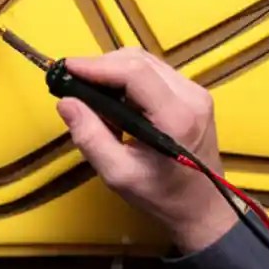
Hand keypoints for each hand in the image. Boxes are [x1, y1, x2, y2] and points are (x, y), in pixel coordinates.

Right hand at [56, 48, 235, 253]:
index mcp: (176, 118)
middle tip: (76, 85)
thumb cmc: (162, 197)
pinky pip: (155, 72)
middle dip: (102, 67)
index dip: (97, 66)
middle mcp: (191, 96)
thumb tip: (66, 102)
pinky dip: (130, 79)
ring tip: (95, 96)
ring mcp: (196, 92)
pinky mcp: (194, 94)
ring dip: (115, 71)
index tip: (67, 68)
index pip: (134, 73)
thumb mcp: (119, 175)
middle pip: (139, 61)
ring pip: (146, 62)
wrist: (202, 208)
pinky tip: (117, 101)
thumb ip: (90, 137)